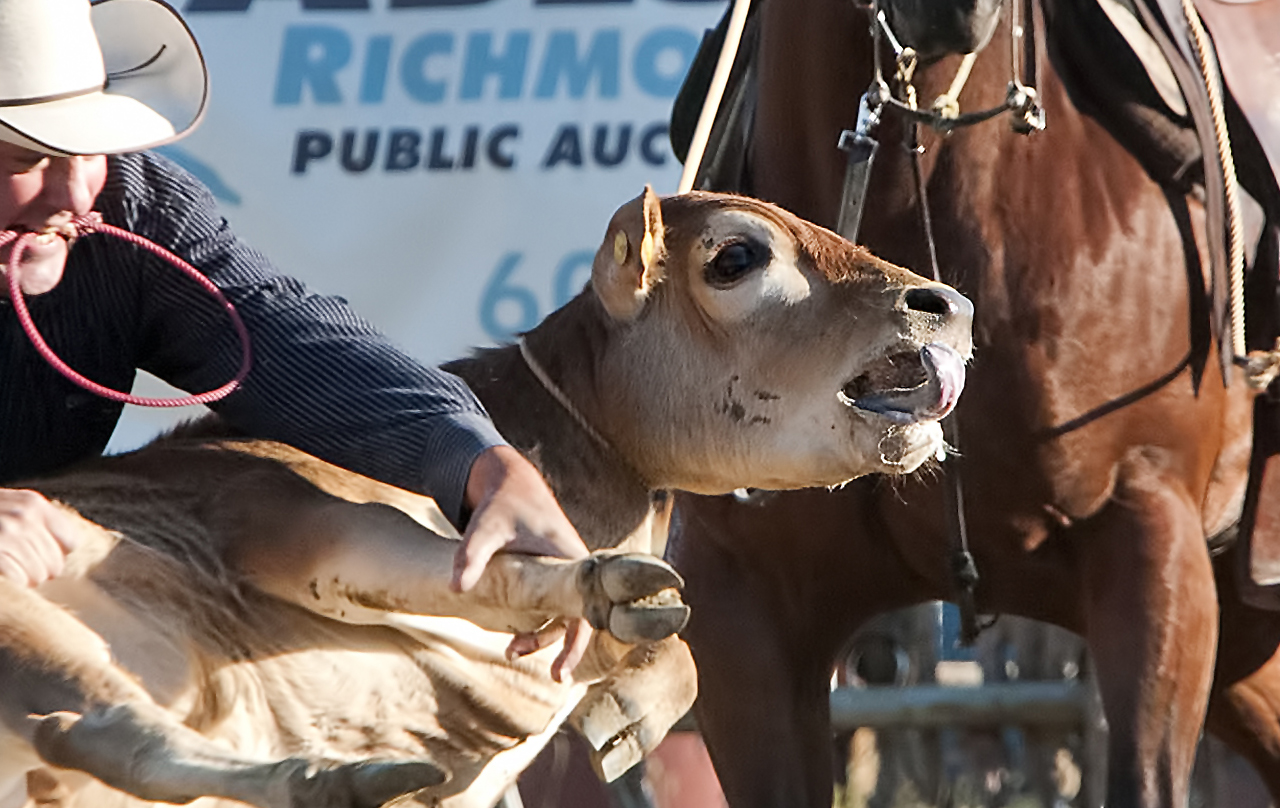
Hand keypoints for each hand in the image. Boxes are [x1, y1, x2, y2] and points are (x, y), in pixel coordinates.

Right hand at [0, 488, 80, 586]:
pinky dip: (14, 582)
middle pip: (56, 562)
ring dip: (27, 579)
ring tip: (15, 570)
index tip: (45, 556)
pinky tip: (7, 576)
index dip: (59, 553)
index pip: (72, 540)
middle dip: (42, 570)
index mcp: (33, 504)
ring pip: (38, 575)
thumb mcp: (10, 507)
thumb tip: (66, 548)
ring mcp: (7, 534)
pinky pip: (18, 580)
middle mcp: (24, 517)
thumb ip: (37, 520)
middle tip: (25, 568)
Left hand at [453, 445, 591, 679]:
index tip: (560, 673)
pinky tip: (513, 636)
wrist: (509, 482)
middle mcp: (572, 570)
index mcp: (569, 560)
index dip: (575, 645)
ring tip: (511, 651)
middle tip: (552, 677)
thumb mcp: (485, 528)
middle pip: (577, 619)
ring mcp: (561, 573)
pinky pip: (552, 607)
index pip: (583, 613)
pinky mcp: (548, 575)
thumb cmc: (502, 505)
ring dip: (544, 637)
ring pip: (563, 615)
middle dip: (564, 648)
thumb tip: (457, 588)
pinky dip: (538, 624)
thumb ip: (472, 556)